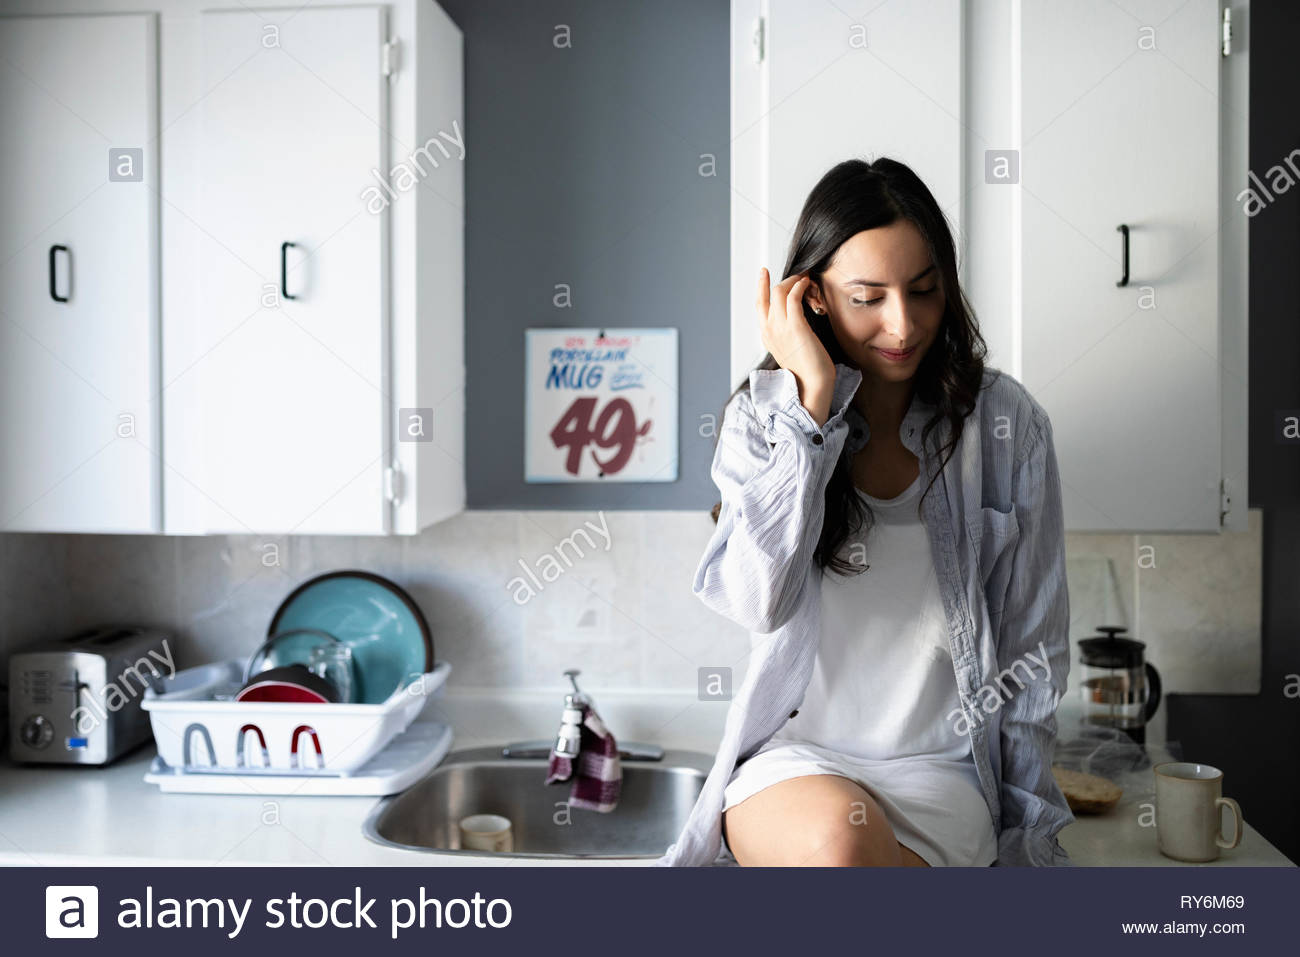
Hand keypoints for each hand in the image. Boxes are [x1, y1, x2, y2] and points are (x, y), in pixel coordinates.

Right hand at [756, 267, 835, 425]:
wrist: (811, 386)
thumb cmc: (808, 372)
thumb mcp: (791, 350)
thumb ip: (788, 334)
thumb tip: (797, 319)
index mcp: (767, 336)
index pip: (759, 305)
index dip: (761, 286)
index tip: (764, 273)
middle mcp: (769, 330)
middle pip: (770, 294)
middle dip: (784, 280)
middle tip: (799, 275)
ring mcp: (780, 328)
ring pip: (780, 292)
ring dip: (794, 280)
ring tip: (806, 278)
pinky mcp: (795, 327)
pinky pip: (793, 297)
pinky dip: (800, 286)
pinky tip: (807, 284)